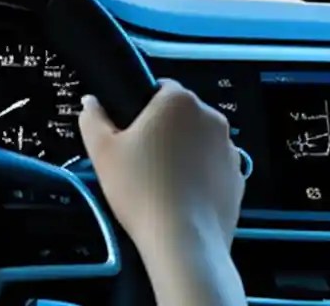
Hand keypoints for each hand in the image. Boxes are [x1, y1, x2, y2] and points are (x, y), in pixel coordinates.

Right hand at [79, 79, 242, 253]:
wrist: (183, 240)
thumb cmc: (141, 189)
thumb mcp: (102, 152)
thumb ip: (93, 118)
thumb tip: (90, 102)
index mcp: (179, 101)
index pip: (160, 88)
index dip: (142, 108)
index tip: (130, 133)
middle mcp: (211, 117)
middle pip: (181, 116)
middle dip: (163, 131)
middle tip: (140, 160)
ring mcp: (229, 149)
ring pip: (199, 142)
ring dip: (183, 153)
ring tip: (161, 183)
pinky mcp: (238, 178)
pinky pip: (213, 168)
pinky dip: (200, 176)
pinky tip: (181, 197)